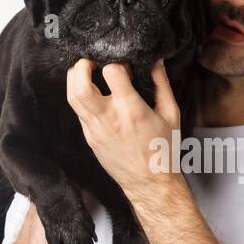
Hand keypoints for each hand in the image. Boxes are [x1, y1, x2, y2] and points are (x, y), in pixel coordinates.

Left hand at [66, 58, 182, 204]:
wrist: (150, 183)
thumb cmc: (163, 149)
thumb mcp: (171, 114)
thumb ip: (162, 84)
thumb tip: (155, 61)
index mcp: (132, 110)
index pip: (111, 73)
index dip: (116, 63)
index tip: (124, 68)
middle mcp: (109, 119)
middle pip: (80, 85)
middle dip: (81, 65)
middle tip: (90, 61)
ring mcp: (95, 130)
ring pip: (72, 97)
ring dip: (75, 79)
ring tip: (86, 73)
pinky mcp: (89, 138)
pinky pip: (79, 112)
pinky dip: (82, 98)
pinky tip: (94, 95)